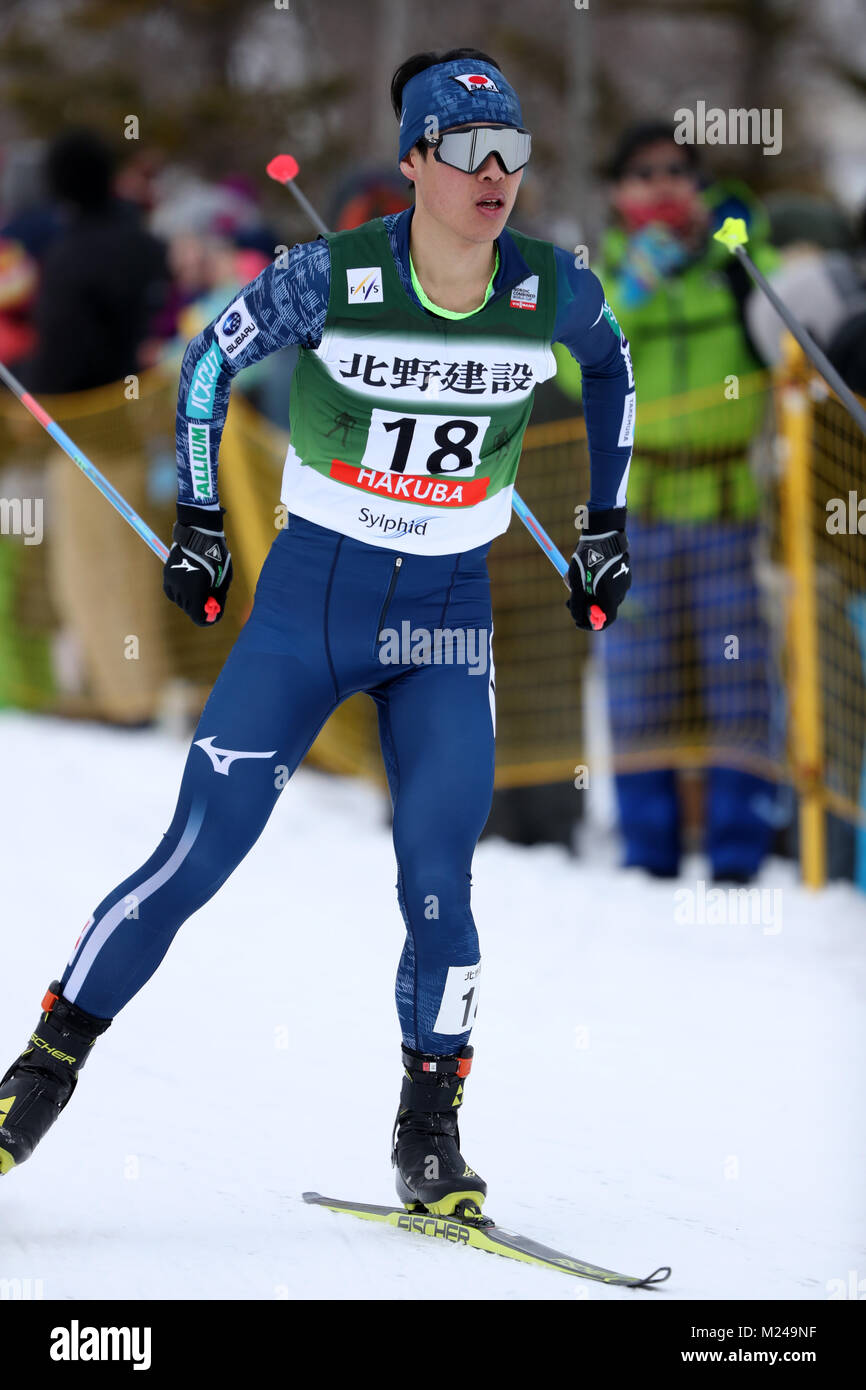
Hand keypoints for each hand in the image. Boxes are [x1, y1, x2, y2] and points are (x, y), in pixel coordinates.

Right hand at [163, 504, 231, 625]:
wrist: (199, 534)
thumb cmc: (215, 556)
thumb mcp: (223, 579)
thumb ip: (218, 597)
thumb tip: (215, 611)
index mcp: (195, 592)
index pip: (198, 617)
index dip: (207, 619)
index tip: (214, 616)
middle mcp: (180, 589)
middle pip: (189, 610)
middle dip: (200, 608)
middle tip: (211, 600)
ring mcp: (171, 581)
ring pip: (180, 601)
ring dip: (190, 599)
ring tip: (201, 587)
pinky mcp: (167, 574)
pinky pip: (173, 592)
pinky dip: (181, 592)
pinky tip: (190, 584)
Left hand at [566, 529, 630, 631]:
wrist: (603, 532)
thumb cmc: (587, 558)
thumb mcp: (576, 582)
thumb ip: (577, 603)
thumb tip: (577, 618)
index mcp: (610, 597)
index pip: (605, 621)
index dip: (591, 624)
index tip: (578, 621)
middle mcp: (621, 592)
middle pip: (604, 608)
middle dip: (586, 606)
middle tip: (570, 600)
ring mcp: (624, 581)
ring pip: (605, 595)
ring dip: (590, 593)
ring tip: (575, 577)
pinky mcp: (624, 571)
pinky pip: (609, 584)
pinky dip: (598, 582)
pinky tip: (587, 568)